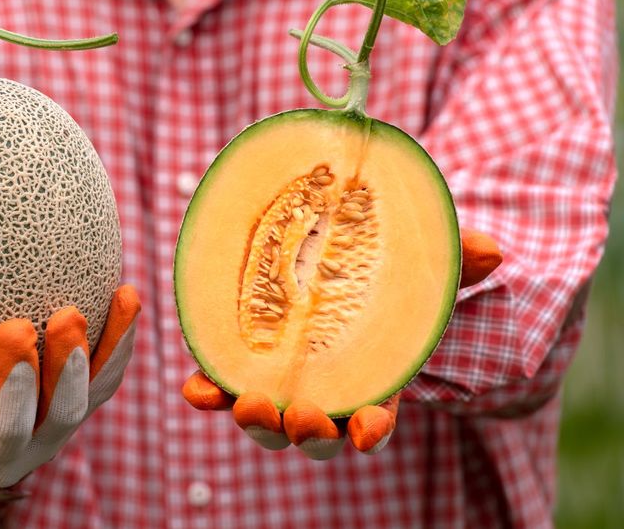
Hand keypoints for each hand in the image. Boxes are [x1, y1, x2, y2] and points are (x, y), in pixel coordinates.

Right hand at [0, 285, 140, 486]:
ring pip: (69, 412)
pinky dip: (119, 342)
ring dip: (72, 368)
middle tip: (17, 327)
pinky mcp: (82, 412)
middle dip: (18, 383)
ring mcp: (48, 438)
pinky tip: (128, 294)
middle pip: (17, 429)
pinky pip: (106, 381)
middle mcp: (4, 457)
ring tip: (69, 315)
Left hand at [183, 229, 502, 459]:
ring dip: (254, 422)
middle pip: (314, 437)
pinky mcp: (240, 365)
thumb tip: (493, 249)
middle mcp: (324, 394)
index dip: (371, 430)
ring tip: (243, 402)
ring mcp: (279, 384)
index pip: (374, 422)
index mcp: (372, 383)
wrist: (341, 261)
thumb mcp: (423, 266)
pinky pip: (221, 389)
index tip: (367, 428)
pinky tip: (194, 390)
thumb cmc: (389, 277)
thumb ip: (453, 260)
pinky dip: (207, 393)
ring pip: (266, 424)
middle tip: (299, 416)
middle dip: (306, 435)